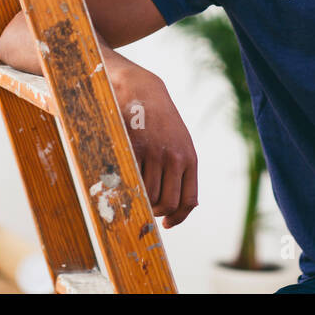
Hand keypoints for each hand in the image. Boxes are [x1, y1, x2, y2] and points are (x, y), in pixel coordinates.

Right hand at [108, 56, 198, 227]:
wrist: (142, 91)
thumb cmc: (161, 121)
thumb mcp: (180, 143)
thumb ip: (182, 170)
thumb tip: (182, 207)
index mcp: (190, 158)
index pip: (188, 201)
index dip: (177, 218)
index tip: (167, 223)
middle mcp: (175, 158)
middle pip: (167, 202)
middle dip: (156, 211)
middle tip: (147, 207)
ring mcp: (154, 153)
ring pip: (148, 194)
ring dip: (140, 199)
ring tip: (135, 192)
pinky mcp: (134, 148)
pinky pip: (132, 179)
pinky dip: (128, 185)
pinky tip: (125, 180)